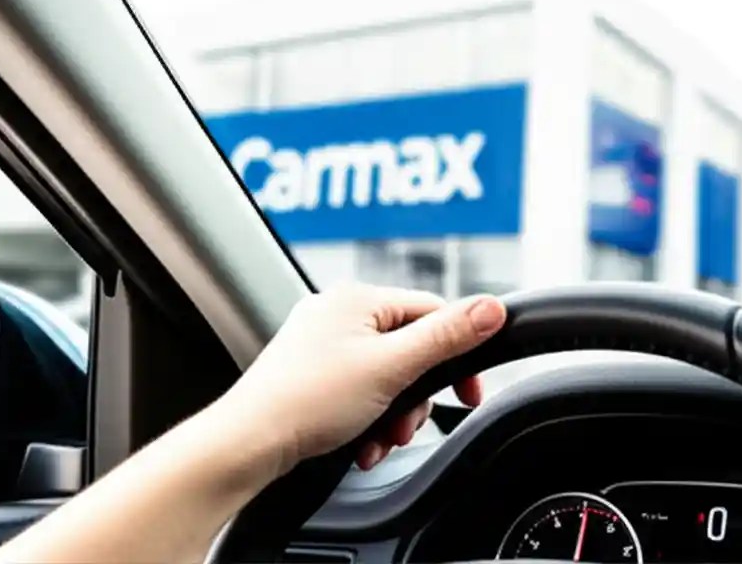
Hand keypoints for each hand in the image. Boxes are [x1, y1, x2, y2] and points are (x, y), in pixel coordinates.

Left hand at [227, 283, 506, 472]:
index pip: (432, 312)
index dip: (457, 354)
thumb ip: (447, 338)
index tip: (468, 393)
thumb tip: (492, 307)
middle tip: (408, 425)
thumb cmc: (308, 400)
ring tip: (379, 439)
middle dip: (416, 396)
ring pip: (385, 376)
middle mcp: (337, 312)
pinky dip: (367, 420)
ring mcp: (320, 343)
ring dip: (392, 414)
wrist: (249, 442)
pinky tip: (360, 443)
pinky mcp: (309, 374)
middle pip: (409, 349)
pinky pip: (358, 391)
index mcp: (358, 298)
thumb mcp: (393, 368)